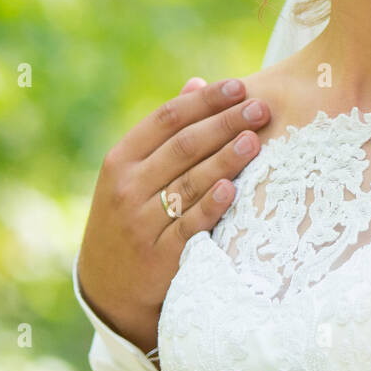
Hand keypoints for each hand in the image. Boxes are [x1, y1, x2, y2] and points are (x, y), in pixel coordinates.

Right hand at [76, 76, 269, 353]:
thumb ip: (164, 131)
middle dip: (225, 123)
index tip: (239, 86)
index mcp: (121, 160)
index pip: (167, 118)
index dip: (205, 100)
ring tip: (255, 139)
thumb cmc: (130, 214)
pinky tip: (232, 187)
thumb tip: (197, 84)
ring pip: (188, 183)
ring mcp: (141, 223)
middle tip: (261, 108)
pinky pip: (189, 226)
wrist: (108, 286)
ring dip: (224, 159)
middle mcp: (127, 188)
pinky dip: (210, 206)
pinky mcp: (160, 256)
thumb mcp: (133, 172)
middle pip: (183, 146)